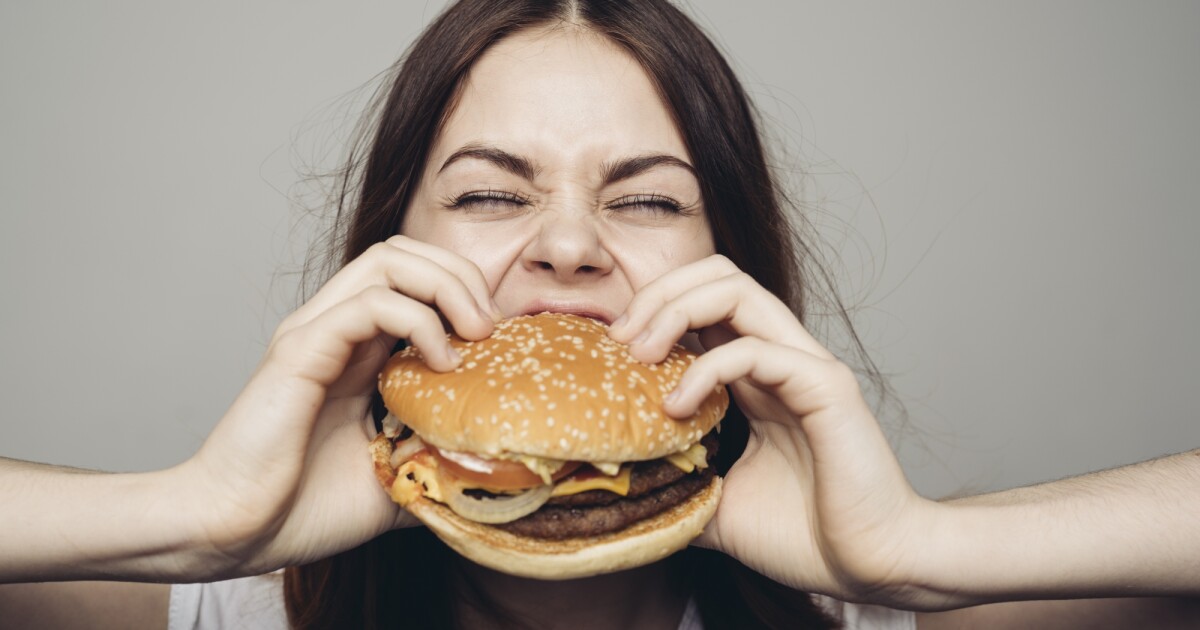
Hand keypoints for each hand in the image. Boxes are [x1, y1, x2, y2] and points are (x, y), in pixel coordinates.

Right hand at [177, 235, 499, 577]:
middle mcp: (334, 329)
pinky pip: (368, 304)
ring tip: (476, 334)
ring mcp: (314, 334)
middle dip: (462, 276)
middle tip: (492, 329)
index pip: (414, 278)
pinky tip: (440, 362)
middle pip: (406, 252)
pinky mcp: (300, 352)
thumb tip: (489, 467)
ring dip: (446, 285)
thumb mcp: (393, 481)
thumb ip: (434, 460)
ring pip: (388, 259)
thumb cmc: (300, 509)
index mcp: (355, 350)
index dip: (465, 292)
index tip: (500, 342)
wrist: (233, 535)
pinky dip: (417, 320)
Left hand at [608, 255, 936, 605]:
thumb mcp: (717, 504)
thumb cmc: (805, 535)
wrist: (869, 566)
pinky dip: (705, 369)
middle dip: (658, 293)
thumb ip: (678, 483)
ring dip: (675, 310)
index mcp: (758, 375)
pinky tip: (676, 406)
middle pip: (717, 274)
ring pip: (736, 289)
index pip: (704, 302)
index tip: (610, 351)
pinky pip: (755, 349)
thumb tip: (622, 492)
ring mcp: (806, 366)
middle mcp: (782, 356)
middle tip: (618, 340)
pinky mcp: (825, 386)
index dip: (652, 309)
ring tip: (639, 354)